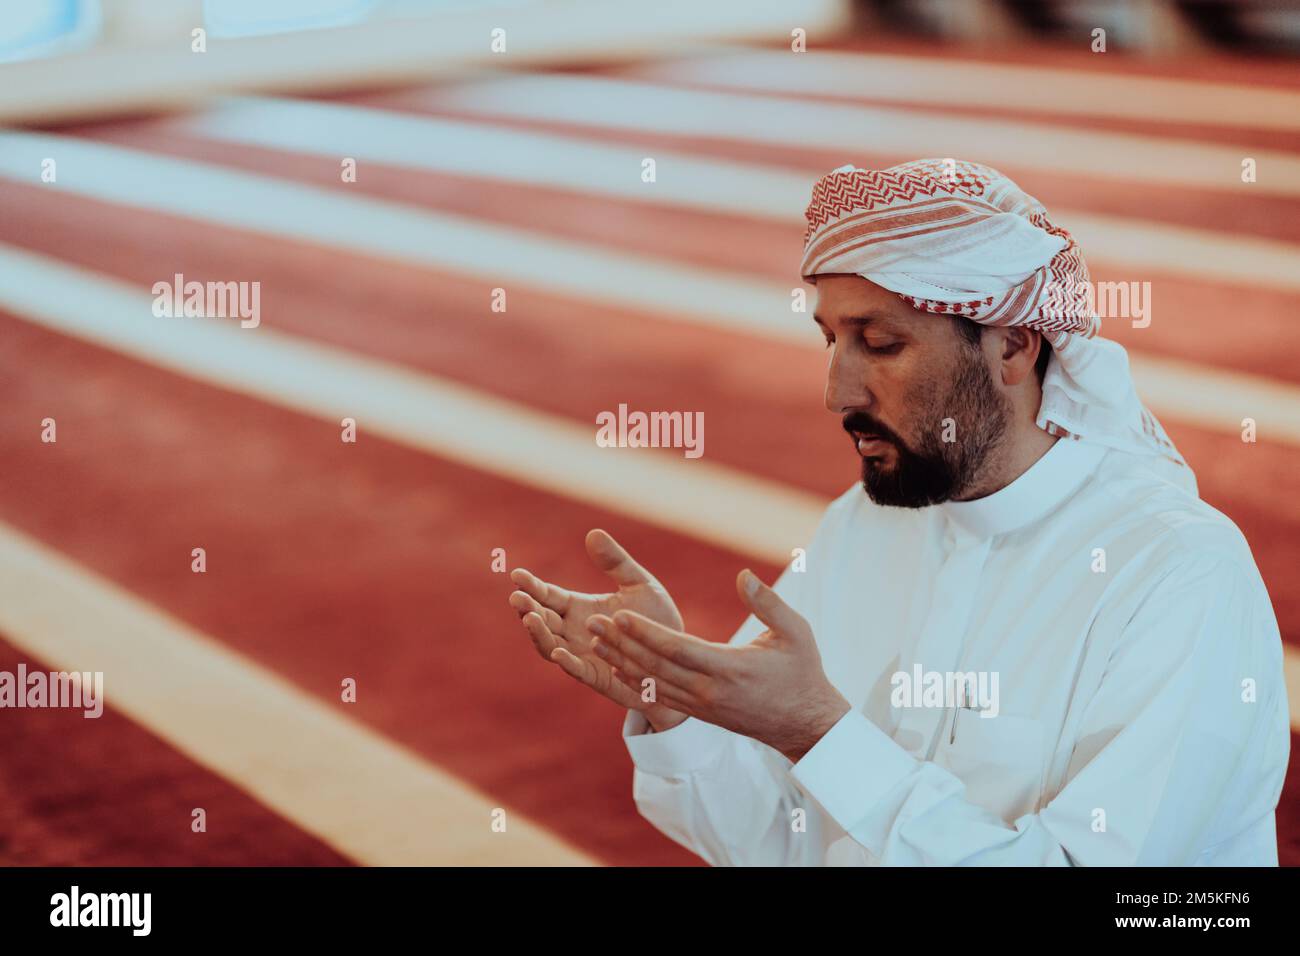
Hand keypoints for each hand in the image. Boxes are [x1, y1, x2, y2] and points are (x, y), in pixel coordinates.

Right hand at [508, 529, 687, 731]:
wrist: (679, 656)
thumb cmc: (656, 618)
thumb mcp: (640, 583)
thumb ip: (616, 562)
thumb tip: (593, 533)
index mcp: (579, 608)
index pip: (548, 596)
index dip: (532, 586)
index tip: (517, 574)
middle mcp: (574, 632)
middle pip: (543, 620)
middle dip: (527, 609)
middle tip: (517, 597)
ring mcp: (583, 656)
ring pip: (550, 646)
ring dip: (538, 634)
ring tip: (529, 618)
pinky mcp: (598, 677)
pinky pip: (577, 671)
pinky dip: (565, 662)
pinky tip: (557, 652)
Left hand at [589, 568, 849, 761]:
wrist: (806, 724)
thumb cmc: (803, 671)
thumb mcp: (795, 632)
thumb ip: (769, 603)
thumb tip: (743, 575)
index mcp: (730, 669)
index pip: (678, 649)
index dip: (646, 632)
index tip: (620, 614)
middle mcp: (710, 691)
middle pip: (656, 667)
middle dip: (622, 644)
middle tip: (594, 623)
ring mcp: (703, 706)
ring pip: (654, 683)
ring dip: (622, 662)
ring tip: (595, 641)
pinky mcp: (701, 714)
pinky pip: (661, 697)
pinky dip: (636, 682)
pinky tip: (617, 667)